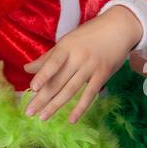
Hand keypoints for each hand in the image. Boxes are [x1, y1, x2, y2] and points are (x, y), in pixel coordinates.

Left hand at [23, 6, 142, 124]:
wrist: (119, 27)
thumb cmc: (90, 34)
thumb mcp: (68, 41)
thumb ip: (48, 57)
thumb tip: (27, 69)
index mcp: (67, 46)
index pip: (53, 63)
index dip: (43, 75)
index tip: (32, 88)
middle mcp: (78, 57)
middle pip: (58, 81)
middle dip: (42, 98)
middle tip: (29, 112)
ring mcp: (91, 67)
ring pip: (71, 90)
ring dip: (56, 105)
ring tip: (43, 117)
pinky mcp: (103, 75)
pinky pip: (90, 94)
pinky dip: (80, 108)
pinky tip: (71, 120)